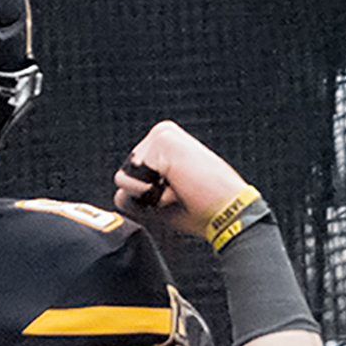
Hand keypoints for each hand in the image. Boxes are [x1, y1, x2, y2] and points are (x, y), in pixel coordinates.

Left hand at [112, 120, 251, 238]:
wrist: (227, 212)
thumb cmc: (199, 210)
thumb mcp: (160, 204)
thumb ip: (135, 195)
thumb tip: (117, 192)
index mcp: (163, 145)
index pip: (129, 177)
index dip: (147, 198)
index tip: (177, 195)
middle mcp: (161, 133)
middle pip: (123, 176)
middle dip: (144, 195)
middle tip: (179, 193)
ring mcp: (161, 134)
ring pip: (124, 177)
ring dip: (147, 194)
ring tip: (178, 188)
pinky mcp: (162, 140)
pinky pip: (130, 179)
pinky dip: (149, 192)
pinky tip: (177, 184)